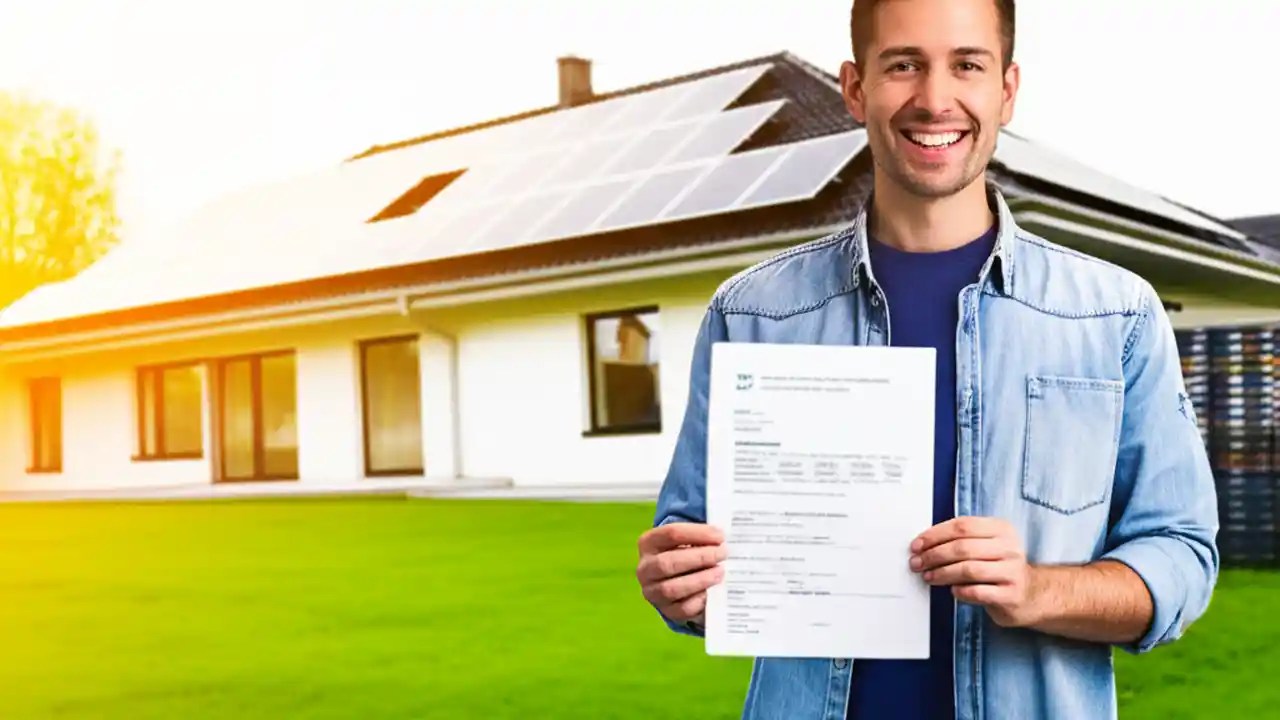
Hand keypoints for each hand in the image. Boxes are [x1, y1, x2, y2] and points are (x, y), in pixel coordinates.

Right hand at [636, 522, 727, 625]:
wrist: (676, 579)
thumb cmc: (684, 554)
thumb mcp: (686, 541)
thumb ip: (700, 537)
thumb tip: (721, 539)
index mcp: (648, 543)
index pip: (670, 534)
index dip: (697, 534)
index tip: (720, 536)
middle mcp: (645, 568)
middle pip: (668, 563)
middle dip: (699, 557)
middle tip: (722, 554)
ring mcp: (653, 592)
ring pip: (672, 589)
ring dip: (700, 579)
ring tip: (720, 572)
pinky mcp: (666, 610)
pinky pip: (682, 609)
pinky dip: (699, 601)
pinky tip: (711, 592)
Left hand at [910, 516, 1039, 627]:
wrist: (1032, 594)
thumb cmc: (1001, 567)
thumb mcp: (988, 545)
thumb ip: (962, 539)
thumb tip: (924, 544)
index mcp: (1001, 529)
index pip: (962, 526)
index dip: (935, 535)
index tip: (917, 545)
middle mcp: (1009, 548)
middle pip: (962, 547)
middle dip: (933, 555)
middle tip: (917, 563)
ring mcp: (1012, 571)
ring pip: (968, 569)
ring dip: (942, 574)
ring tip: (929, 577)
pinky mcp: (1011, 595)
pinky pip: (978, 592)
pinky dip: (960, 591)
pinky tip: (953, 591)